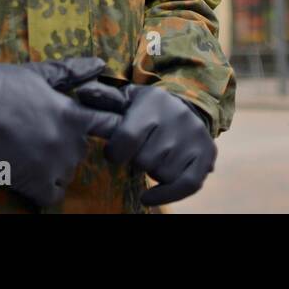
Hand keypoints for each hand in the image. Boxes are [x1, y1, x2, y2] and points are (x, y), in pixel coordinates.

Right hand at [0, 53, 121, 206]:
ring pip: (68, 173)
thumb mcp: (40, 73)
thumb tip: (100, 64)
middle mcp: (70, 142)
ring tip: (29, 151)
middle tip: (40, 133)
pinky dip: (44, 189)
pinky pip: (53, 195)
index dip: (108, 127)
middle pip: (83, 150)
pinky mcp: (34, 184)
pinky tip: (28, 174)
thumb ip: (73, 72)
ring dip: (55, 166)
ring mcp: (53, 165)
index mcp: (74, 113)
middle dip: (68, 144)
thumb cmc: (0, 84)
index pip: (111, 126)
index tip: (99, 129)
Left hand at [103, 84, 216, 205]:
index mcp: (154, 102)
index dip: (115, 152)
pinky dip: (167, 194)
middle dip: (136, 160)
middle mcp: (177, 118)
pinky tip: (149, 196)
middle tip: (140, 149)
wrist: (188, 106)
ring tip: (154, 156)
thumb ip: (104, 98)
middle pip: (143, 160)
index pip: (126, 139)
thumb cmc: (148, 107)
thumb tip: (82, 92)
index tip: (114, 151)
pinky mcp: (207, 154)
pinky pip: (187, 185)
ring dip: (153, 171)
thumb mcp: (127, 98)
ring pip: (162, 173)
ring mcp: (194, 137)